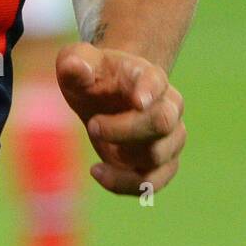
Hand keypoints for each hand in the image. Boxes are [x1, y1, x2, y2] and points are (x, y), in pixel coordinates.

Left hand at [55, 41, 185, 195]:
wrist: (103, 96)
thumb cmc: (92, 76)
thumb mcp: (75, 62)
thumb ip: (74, 62)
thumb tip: (76, 67)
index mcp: (148, 75)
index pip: (157, 81)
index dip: (150, 91)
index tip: (138, 101)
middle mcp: (168, 105)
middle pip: (163, 122)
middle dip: (125, 129)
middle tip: (92, 126)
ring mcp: (170, 136)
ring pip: (159, 156)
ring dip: (123, 156)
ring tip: (95, 141)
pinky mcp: (163, 164)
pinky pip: (153, 182)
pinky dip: (124, 184)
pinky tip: (97, 171)